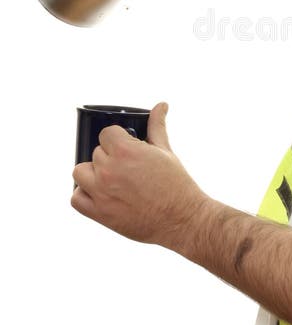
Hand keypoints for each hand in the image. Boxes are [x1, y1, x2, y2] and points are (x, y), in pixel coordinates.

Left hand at [72, 102, 208, 249]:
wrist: (182, 219)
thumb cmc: (176, 185)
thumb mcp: (166, 151)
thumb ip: (157, 126)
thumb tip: (161, 106)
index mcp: (126, 151)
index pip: (106, 134)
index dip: (117, 139)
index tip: (126, 146)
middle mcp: (109, 170)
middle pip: (96, 153)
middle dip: (110, 157)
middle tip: (128, 168)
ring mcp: (101, 192)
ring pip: (80, 171)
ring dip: (92, 173)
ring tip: (111, 180)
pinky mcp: (99, 213)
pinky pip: (76, 198)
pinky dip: (84, 195)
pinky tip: (101, 194)